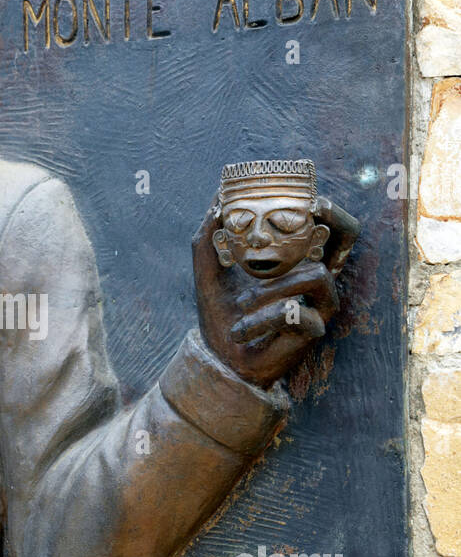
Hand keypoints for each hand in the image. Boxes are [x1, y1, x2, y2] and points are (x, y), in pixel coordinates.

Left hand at [193, 195, 358, 388]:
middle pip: (347, 239)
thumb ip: (209, 237)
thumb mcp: (209, 272)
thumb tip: (215, 200)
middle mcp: (315, 278)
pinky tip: (242, 330)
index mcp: (294, 260)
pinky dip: (261, 319)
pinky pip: (294, 312)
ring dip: (273, 287)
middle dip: (335, 221)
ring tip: (243, 303)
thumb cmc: (223, 315)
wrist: (221, 359)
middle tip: (311, 213)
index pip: (325, 226)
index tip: (311, 198)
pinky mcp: (314, 330)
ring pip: (316, 275)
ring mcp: (320, 304)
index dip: (329, 208)